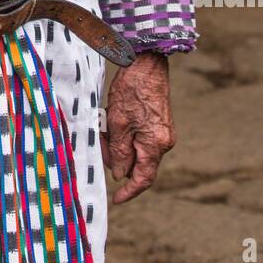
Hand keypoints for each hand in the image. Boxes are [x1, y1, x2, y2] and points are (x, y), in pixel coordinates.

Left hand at [100, 51, 175, 203]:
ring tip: (103, 130)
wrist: (146, 62)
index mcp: (156, 145)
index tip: (117, 199)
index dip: (129, 192)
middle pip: (139, 163)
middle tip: (99, 146)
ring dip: (119, 145)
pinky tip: (112, 123)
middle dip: (117, 159)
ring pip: (137, 149)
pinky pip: (140, 138)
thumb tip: (121, 174)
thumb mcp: (119, 124)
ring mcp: (162, 131)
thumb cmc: (133, 90)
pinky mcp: (158, 122)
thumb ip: (120, 152)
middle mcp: (163, 141)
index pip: (143, 178)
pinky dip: (125, 135)